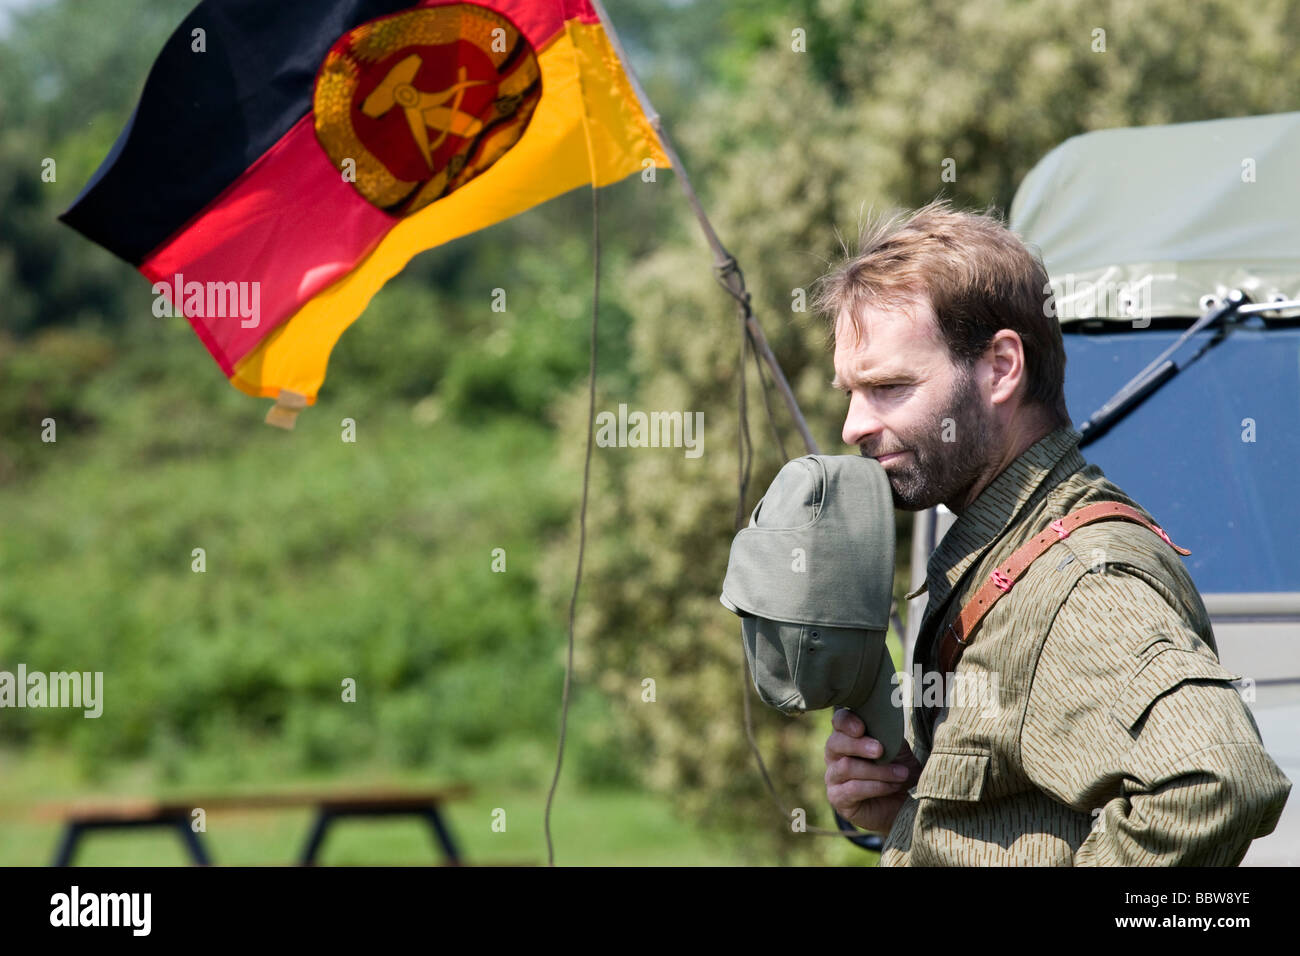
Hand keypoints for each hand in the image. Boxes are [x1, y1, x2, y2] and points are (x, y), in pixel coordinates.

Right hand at [824, 707, 922, 834]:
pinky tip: (892, 786)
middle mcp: (835, 755)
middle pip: (835, 743)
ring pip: (846, 767)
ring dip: (877, 770)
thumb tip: (886, 721)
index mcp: (848, 736)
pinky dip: (876, 786)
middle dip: (859, 745)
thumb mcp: (898, 749)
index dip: (846, 722)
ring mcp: (833, 777)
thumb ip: (889, 735)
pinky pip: (852, 789)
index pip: (839, 721)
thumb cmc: (899, 770)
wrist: (903, 804)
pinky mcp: (837, 798)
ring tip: (901, 774)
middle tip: (880, 750)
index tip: (862, 728)